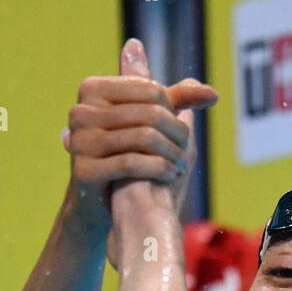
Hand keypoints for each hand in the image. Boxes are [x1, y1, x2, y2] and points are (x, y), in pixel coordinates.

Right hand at [64, 38, 216, 235]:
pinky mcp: (83, 170)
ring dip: (172, 153)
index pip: (151, 89)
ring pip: (144, 137)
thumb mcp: (150, 121)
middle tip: (185, 150)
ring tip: (179, 163)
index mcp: (92, 89)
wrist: (104, 202)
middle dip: (177, 133)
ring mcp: (79, 141)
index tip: (181, 128)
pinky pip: (131, 163)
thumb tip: (212, 91)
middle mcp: (80, 111)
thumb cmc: (129, 153)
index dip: (174, 109)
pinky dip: (158, 168)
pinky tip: (169, 174)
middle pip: (150, 113)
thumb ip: (177, 101)